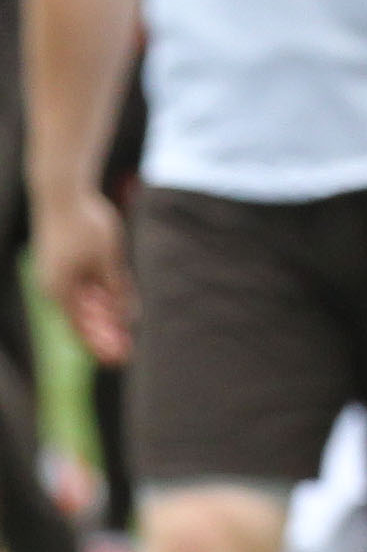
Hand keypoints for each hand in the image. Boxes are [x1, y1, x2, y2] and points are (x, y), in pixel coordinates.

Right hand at [32, 189, 132, 363]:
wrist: (63, 191)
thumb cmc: (86, 224)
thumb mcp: (109, 258)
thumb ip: (116, 287)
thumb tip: (126, 317)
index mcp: (61, 290)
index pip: (81, 329)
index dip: (101, 346)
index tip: (119, 360)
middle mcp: (55, 287)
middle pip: (83, 320)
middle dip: (105, 336)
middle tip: (125, 354)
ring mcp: (58, 275)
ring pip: (84, 304)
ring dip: (104, 318)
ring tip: (123, 334)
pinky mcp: (64, 263)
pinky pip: (83, 288)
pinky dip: (100, 298)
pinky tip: (117, 307)